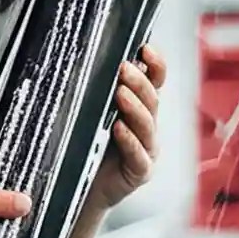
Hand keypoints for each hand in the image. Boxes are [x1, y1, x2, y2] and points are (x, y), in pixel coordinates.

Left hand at [89, 44, 167, 210]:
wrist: (83, 190)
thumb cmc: (88, 148)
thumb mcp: (92, 116)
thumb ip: (98, 93)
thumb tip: (88, 58)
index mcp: (140, 109)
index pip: (155, 82)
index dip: (155, 65)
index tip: (145, 47)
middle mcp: (148, 127)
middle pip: (152, 100)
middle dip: (139, 82)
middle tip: (124, 68)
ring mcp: (147, 150)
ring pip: (147, 126)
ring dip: (135, 108)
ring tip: (121, 93)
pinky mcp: (139, 172)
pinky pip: (138, 155)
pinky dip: (129, 141)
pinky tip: (119, 129)